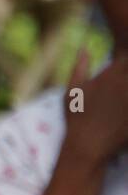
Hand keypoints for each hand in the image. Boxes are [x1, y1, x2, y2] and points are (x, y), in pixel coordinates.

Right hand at [63, 49, 127, 165]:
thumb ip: (80, 67)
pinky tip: (123, 113)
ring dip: (126, 93)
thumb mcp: (73, 92)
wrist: (89, 146)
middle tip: (116, 93)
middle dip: (125, 80)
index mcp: (114, 73)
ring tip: (119, 101)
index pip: (125, 57)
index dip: (123, 62)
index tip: (119, 68)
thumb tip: (83, 48)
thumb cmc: (78, 118)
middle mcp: (127, 81)